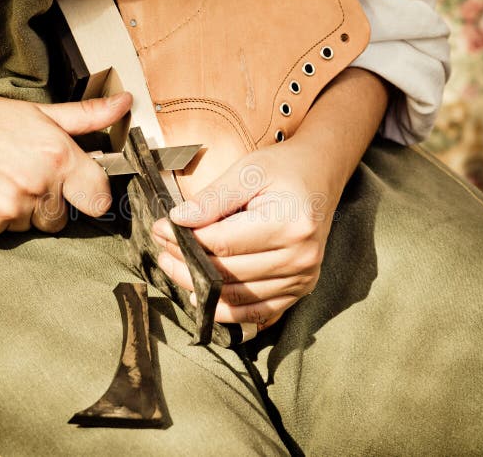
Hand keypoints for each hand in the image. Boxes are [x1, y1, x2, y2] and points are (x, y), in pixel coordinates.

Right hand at [0, 89, 131, 237]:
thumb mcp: (37, 113)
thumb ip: (85, 117)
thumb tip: (125, 103)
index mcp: (56, 157)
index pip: (99, 198)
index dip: (92, 196)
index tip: (81, 191)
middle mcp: (36, 187)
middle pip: (61, 219)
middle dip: (48, 203)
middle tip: (22, 177)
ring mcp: (8, 212)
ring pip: (29, 227)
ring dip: (19, 212)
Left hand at [150, 140, 337, 330]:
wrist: (321, 175)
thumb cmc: (284, 169)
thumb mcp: (247, 171)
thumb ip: (212, 198)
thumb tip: (177, 221)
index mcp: (289, 224)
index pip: (223, 243)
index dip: (185, 239)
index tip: (161, 228)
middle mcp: (300, 257)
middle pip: (227, 274)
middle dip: (186, 263)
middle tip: (162, 248)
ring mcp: (302, 278)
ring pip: (237, 297)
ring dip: (199, 288)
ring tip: (175, 267)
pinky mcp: (299, 290)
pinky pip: (257, 313)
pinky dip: (226, 310)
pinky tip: (202, 296)